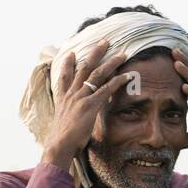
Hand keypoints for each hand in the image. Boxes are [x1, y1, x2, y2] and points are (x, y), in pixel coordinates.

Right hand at [40, 39, 131, 171]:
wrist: (59, 146)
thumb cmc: (62, 141)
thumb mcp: (64, 125)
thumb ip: (70, 117)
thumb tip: (74, 120)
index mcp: (63, 99)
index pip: (64, 77)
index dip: (67, 64)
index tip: (70, 52)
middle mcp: (71, 94)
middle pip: (83, 68)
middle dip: (94, 53)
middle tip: (104, 41)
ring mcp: (80, 98)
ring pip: (97, 74)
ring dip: (111, 62)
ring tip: (122, 54)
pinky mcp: (90, 105)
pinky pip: (106, 89)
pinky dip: (118, 81)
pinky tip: (128, 75)